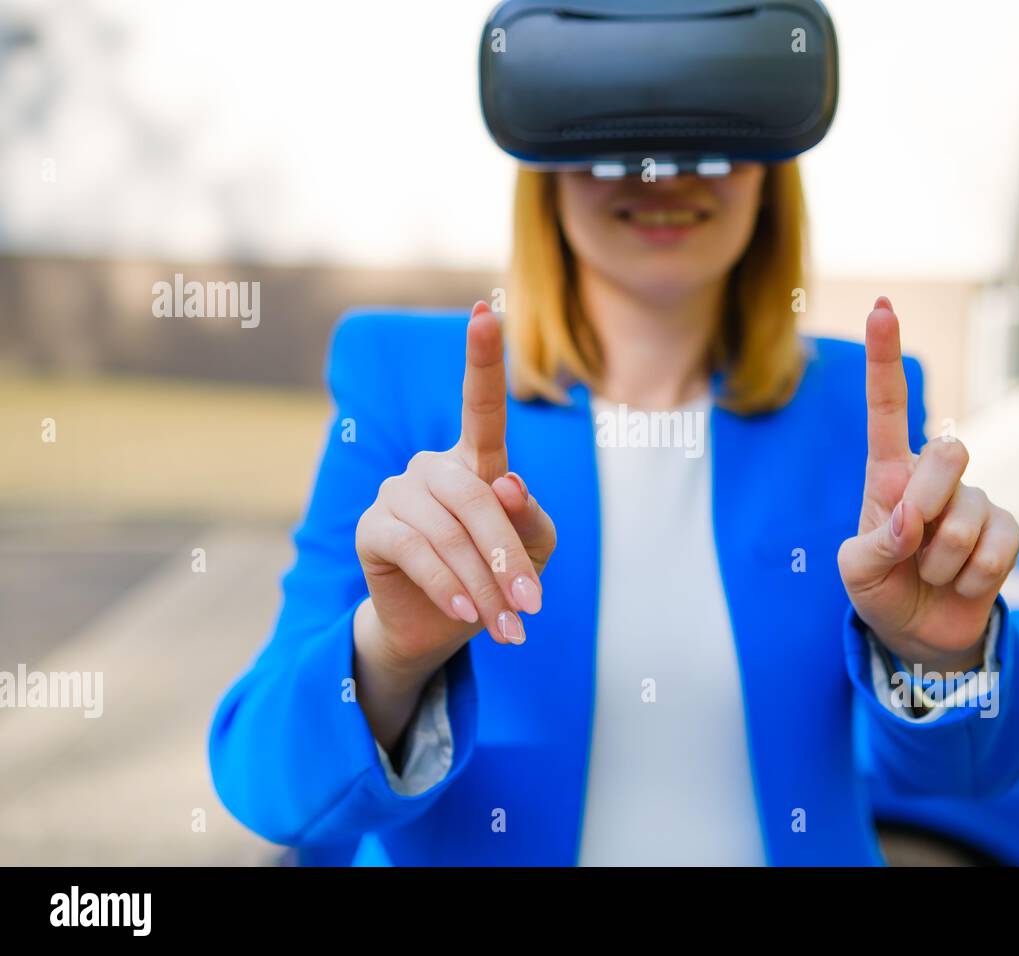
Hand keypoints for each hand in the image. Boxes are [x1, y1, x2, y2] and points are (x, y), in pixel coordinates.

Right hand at [353, 301, 556, 748]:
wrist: (443, 628)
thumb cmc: (498, 579)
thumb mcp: (534, 552)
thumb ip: (530, 520)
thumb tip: (506, 485)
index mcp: (477, 461)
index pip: (481, 405)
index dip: (481, 358)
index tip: (483, 310)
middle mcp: (434, 466)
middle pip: (478, 497)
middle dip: (510, 557)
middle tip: (532, 607)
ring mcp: (398, 492)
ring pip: (449, 530)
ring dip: (485, 584)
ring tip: (509, 628)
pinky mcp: (373, 527)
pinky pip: (416, 550)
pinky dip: (448, 585)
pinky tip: (467, 613)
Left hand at [837, 297, 1018, 674]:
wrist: (919, 634)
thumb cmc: (880, 591)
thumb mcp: (856, 573)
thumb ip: (874, 545)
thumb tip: (911, 521)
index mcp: (888, 475)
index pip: (887, 408)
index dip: (885, 358)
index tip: (880, 306)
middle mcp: (934, 478)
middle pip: (949, 452)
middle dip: (927, 505)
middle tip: (911, 545)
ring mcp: (974, 501)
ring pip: (967, 515)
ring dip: (943, 561)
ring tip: (932, 574)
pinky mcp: (1005, 531)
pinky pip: (998, 546)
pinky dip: (973, 577)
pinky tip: (961, 582)